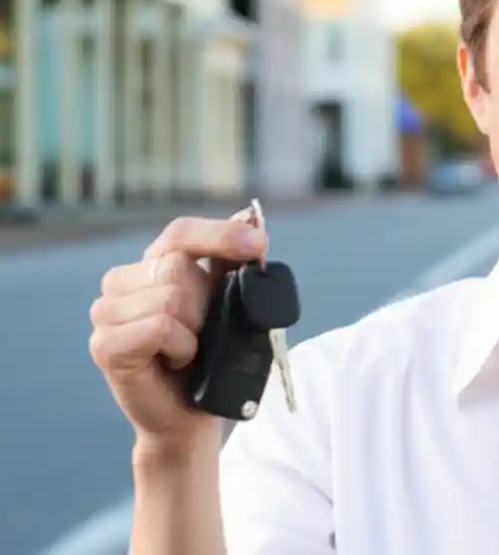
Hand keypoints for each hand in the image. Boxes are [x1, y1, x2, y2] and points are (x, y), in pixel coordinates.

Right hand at [89, 209, 269, 454]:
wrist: (193, 416)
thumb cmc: (212, 358)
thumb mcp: (230, 304)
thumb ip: (232, 263)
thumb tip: (248, 217)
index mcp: (154, 265)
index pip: (180, 232)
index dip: (220, 235)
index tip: (260, 245)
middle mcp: (123, 282)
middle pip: (177, 266)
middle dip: (207, 302)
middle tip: (205, 332)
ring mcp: (107, 313)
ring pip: (169, 297)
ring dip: (194, 329)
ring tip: (188, 349)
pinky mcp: (104, 344)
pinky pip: (158, 327)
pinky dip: (180, 346)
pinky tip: (175, 361)